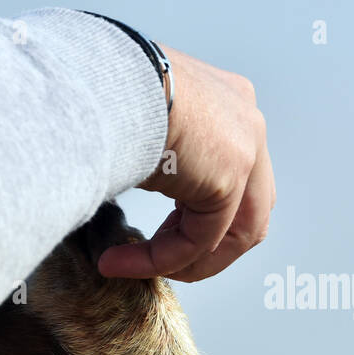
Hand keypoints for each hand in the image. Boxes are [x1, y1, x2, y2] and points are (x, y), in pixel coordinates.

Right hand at [96, 45, 274, 282]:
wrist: (105, 83)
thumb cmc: (104, 99)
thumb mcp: (141, 128)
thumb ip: (162, 158)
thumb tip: (141, 189)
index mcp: (229, 106)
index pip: (234, 181)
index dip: (195, 220)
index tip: (153, 238)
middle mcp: (247, 123)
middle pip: (249, 211)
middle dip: (204, 249)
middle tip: (158, 264)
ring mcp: (247, 147)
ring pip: (236, 233)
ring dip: (188, 263)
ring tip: (140, 270)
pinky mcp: (232, 173)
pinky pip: (201, 239)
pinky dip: (162, 260)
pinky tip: (120, 261)